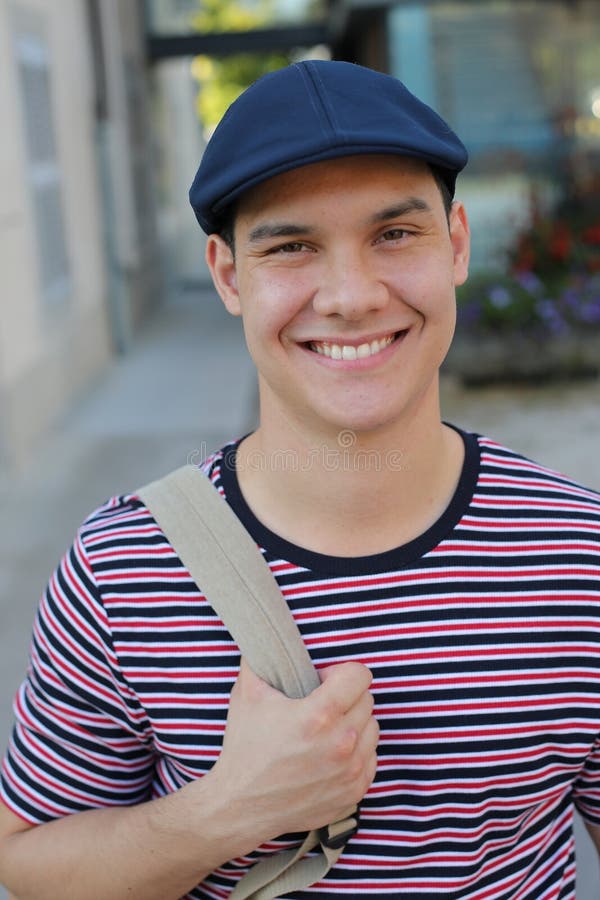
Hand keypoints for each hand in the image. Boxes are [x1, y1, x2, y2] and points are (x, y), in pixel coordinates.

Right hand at [210, 659, 378, 840]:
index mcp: (319, 716)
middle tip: (320, 704)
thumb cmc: (245, 747)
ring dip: (354, 722)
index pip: (360, 675)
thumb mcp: (246, 693)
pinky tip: (330, 753)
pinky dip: (356, 751)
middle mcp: (341, 744)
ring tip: (325, 729)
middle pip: (367, 699)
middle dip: (346, 696)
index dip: (341, 672)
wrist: (241, 804)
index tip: (324, 681)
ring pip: (372, 728)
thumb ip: (262, 657)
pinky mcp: (354, 792)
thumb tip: (269, 635)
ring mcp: (351, 772)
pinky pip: (371, 757)